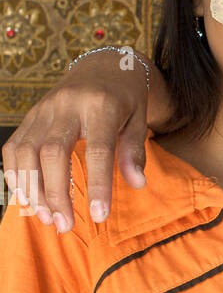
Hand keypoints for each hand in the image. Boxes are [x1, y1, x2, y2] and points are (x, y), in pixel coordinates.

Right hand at [3, 50, 149, 230]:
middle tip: (65, 225)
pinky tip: (27, 198)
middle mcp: (67, 104)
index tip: (100, 216)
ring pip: (26, 150)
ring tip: (46, 217)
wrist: (104, 66)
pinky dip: (15, 174)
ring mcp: (44, 108)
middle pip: (52, 152)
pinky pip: (13, 146)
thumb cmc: (125, 99)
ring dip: (32, 188)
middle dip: (55, 193)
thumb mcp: (139, 120)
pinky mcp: (31, 115)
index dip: (98, 184)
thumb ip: (135, 151)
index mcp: (101, 105)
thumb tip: (137, 183)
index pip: (97, 149)